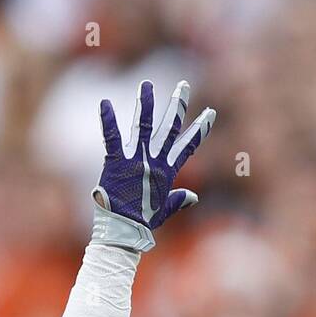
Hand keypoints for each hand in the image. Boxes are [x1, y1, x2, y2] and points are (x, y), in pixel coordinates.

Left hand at [92, 80, 214, 251]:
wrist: (123, 231)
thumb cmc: (141, 224)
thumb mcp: (163, 211)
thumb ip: (178, 200)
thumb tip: (192, 197)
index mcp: (167, 172)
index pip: (187, 146)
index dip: (199, 129)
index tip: (210, 113)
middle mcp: (154, 161)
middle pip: (169, 128)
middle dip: (178, 105)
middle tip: (183, 86)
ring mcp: (136, 160)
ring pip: (145, 126)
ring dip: (146, 104)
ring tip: (146, 85)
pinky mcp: (116, 162)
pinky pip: (112, 136)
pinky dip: (108, 120)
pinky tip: (104, 103)